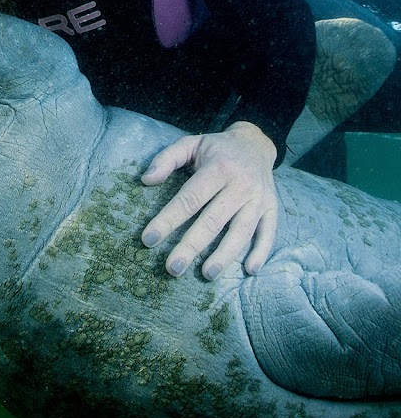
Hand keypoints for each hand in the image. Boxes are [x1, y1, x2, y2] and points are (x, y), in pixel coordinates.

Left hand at [140, 121, 277, 279]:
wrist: (255, 143)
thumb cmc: (216, 148)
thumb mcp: (190, 143)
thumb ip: (166, 159)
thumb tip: (145, 180)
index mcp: (218, 167)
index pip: (190, 198)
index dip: (168, 220)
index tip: (148, 239)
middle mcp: (240, 184)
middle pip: (213, 220)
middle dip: (191, 246)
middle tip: (172, 268)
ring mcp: (258, 198)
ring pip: (241, 231)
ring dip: (225, 255)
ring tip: (206, 274)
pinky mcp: (272, 208)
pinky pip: (268, 232)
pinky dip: (261, 252)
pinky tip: (250, 269)